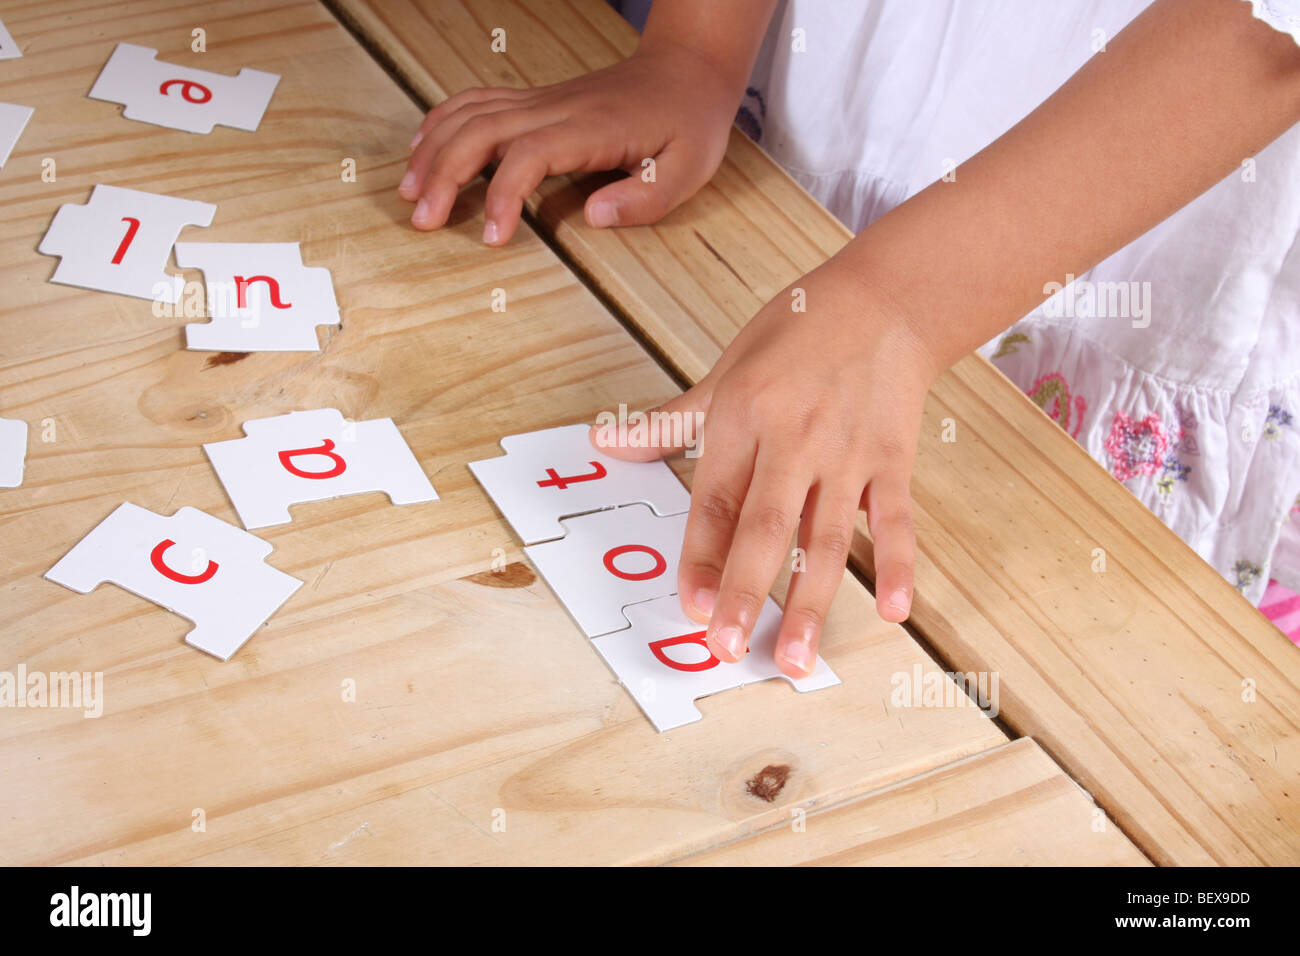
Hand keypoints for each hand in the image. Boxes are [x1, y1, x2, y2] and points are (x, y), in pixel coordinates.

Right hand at [398, 43, 741, 243]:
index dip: (503, 196)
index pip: (528, 155)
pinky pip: (477, 101)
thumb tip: (595, 217)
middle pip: (481, 130)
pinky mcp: (537, 100)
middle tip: (423, 221)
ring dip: (434, 150)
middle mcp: (557, 109)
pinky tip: (423, 147)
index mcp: (591, 129)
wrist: (686, 69)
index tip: (492, 237)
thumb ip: (645, 198)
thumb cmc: (688, 122)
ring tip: (409, 192)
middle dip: (444, 174)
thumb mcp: (687, 168)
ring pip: (470, 114)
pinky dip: (442, 121)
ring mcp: (542, 100)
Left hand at [592, 258, 936, 677]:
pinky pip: (895, 520)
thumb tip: (603, 441)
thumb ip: (667, 423)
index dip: (700, 556)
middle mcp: (793, 441)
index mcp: (744, 418)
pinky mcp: (892, 461)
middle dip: (745, 590)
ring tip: (796, 655)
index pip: (715, 501)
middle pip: (766, 527)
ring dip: (811, 601)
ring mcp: (846, 454)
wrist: (884, 301)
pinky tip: (892, 610)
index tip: (690, 606)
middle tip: (728, 646)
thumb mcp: (725, 370)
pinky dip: (895, 564)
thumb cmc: (797, 333)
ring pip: (827, 538)